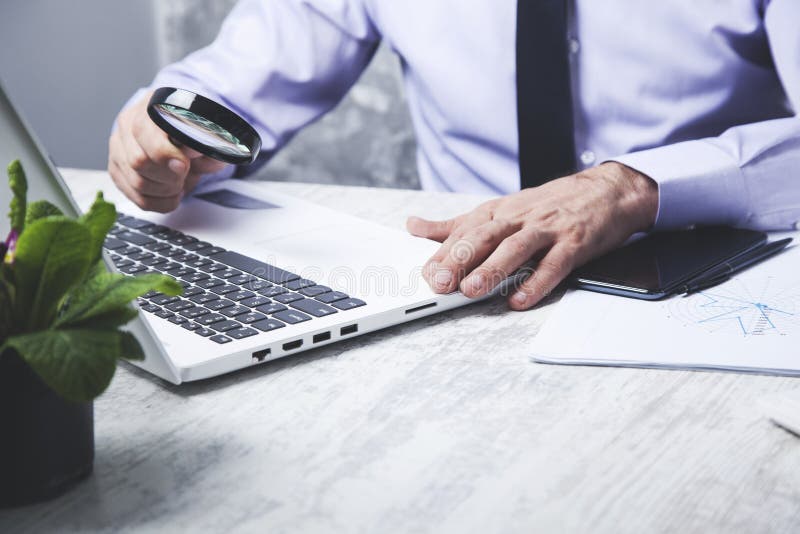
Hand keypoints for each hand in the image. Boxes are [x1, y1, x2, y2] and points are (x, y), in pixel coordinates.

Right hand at [108, 91, 227, 212]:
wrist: (181, 130)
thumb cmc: (194, 129)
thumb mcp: (209, 131)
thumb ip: (205, 140)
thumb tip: (192, 151)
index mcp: (149, 107)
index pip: (144, 132)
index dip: (164, 154)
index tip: (183, 165)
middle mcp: (128, 125)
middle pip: (138, 161)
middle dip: (169, 177)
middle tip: (185, 174)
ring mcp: (119, 149)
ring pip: (136, 182)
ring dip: (165, 191)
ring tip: (180, 183)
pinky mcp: (118, 170)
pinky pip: (136, 196)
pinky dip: (159, 202)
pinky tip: (171, 193)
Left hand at [407, 162, 657, 309]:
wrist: (607, 191)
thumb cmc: (549, 205)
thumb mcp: (500, 209)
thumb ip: (457, 224)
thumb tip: (414, 227)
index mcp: (499, 211)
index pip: (465, 231)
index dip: (443, 252)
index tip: (425, 273)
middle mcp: (520, 218)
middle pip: (485, 237)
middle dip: (461, 259)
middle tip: (440, 282)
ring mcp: (548, 230)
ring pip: (516, 248)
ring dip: (493, 269)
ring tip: (473, 291)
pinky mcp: (574, 243)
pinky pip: (554, 264)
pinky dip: (537, 282)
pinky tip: (521, 299)